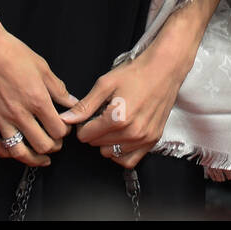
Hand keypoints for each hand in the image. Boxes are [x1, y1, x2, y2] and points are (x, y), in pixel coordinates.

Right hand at [0, 0, 77, 166]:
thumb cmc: (14, 53)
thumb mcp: (42, 67)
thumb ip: (58, 89)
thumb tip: (72, 102)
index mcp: (37, 100)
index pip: (58, 129)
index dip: (65, 132)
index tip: (65, 128)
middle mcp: (19, 113)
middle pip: (41, 144)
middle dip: (53, 147)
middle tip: (55, 143)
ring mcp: (0, 118)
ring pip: (18, 151)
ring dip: (32, 159)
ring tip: (40, 158)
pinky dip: (6, 152)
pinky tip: (13, 151)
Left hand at [59, 27, 194, 168]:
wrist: (164, 69)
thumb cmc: (136, 73)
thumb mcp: (105, 84)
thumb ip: (85, 105)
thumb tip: (65, 119)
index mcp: (117, 118)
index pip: (85, 136)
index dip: (83, 124)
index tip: (90, 115)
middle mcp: (132, 132)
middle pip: (97, 145)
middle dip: (94, 132)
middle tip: (102, 116)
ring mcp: (144, 138)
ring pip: (111, 153)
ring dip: (107, 142)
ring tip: (113, 124)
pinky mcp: (153, 140)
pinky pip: (130, 160)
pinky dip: (121, 153)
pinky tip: (120, 138)